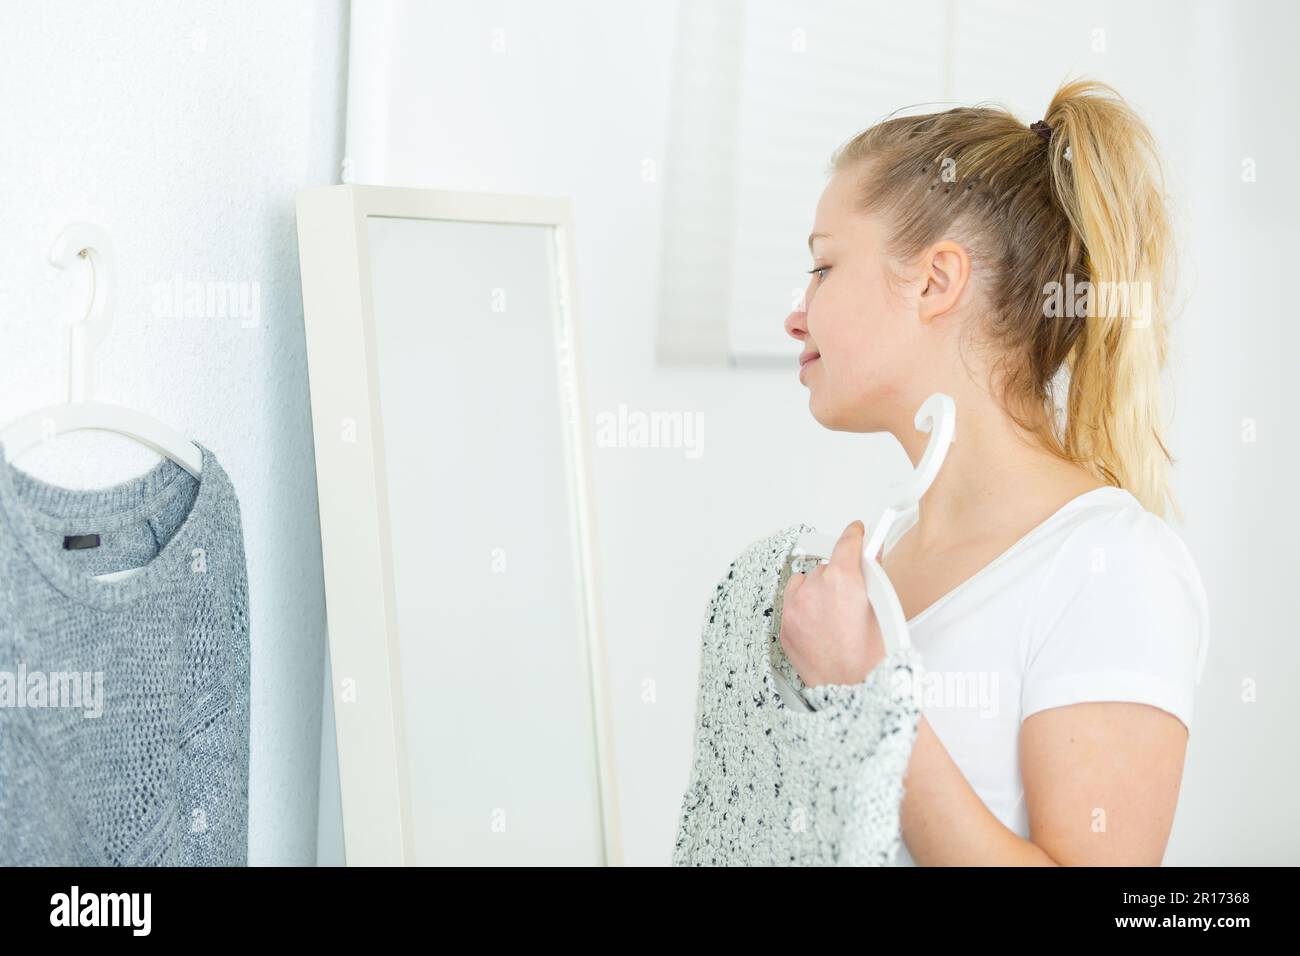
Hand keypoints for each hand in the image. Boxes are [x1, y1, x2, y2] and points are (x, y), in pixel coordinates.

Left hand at [780, 520, 886, 687]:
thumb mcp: (884, 607)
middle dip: (838, 576)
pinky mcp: (784, 627)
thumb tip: (871, 556)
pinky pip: (792, 605)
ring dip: (817, 591)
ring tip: (834, 616)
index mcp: (842, 580)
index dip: (854, 535)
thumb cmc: (873, 656)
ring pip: (804, 583)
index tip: (855, 532)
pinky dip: (804, 609)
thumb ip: (874, 575)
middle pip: (826, 567)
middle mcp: (813, 590)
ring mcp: (794, 609)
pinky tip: (821, 627)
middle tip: (852, 597)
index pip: (845, 543)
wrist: (854, 690)